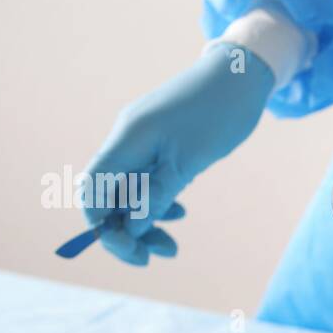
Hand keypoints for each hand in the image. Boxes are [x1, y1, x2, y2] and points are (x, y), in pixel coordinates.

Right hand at [80, 46, 274, 264]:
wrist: (240, 76)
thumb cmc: (218, 114)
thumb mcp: (188, 162)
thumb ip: (156, 194)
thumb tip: (131, 227)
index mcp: (126, 140)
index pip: (93, 189)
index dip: (101, 224)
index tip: (130, 249)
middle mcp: (127, 140)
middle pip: (108, 195)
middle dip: (125, 230)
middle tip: (152, 257)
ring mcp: (142, 141)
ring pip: (129, 191)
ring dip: (143, 221)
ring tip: (171, 246)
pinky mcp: (159, 143)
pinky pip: (146, 179)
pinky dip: (156, 201)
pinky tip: (178, 212)